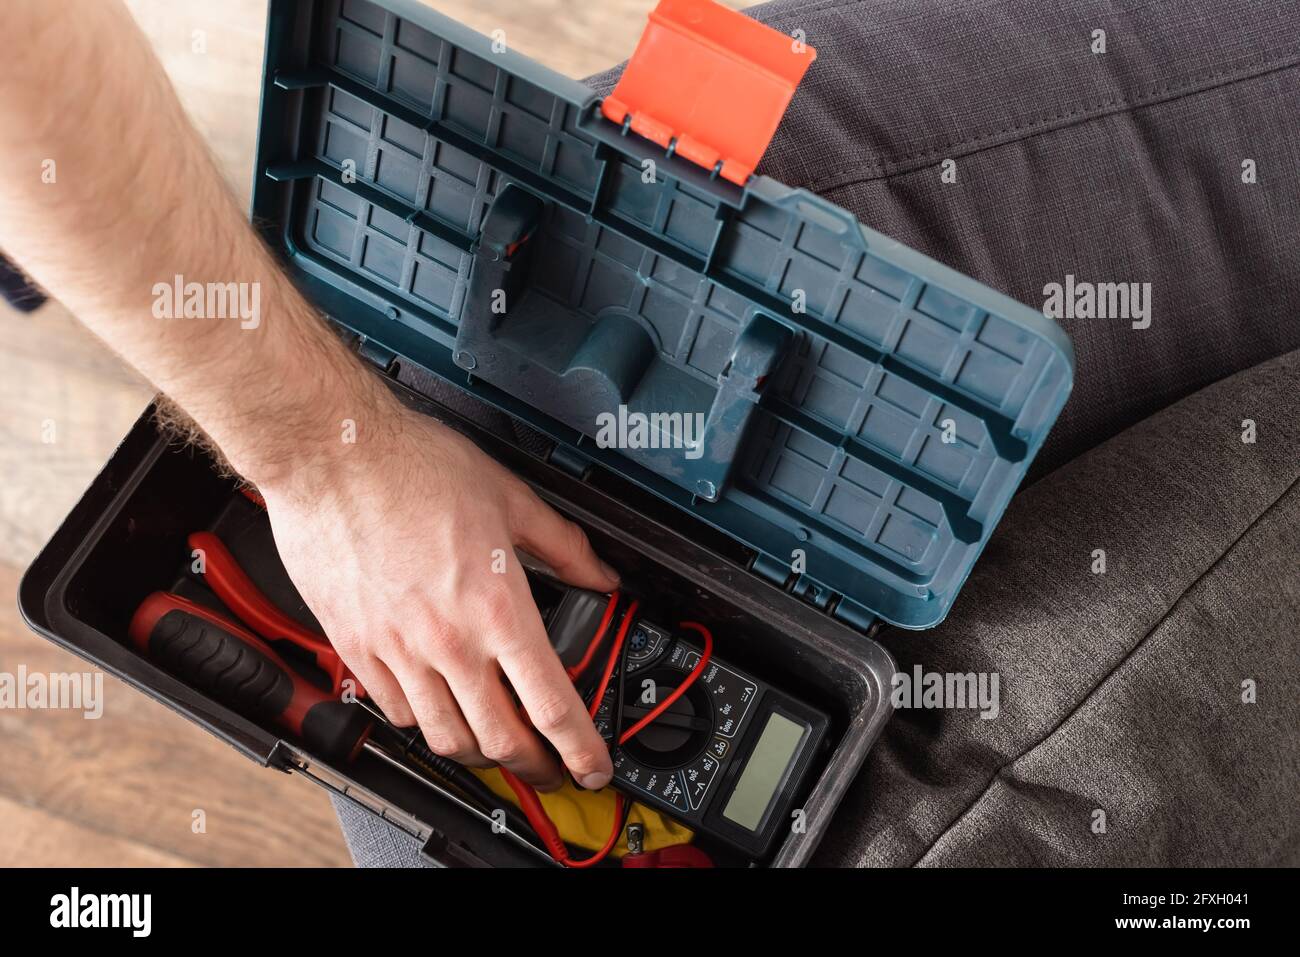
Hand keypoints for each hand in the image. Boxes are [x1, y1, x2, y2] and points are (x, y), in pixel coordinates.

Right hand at [258, 399, 618, 791]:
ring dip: (479, 756)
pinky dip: (424, 725)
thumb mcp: (512, 499)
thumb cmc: (414, 467)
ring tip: (496, 748)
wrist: (332, 454)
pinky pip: (395, 711)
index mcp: (497, 609)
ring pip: (444, 738)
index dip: (580, 749)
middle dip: (535, 767)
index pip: (551, 705)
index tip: (592, 767)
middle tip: (550, 768)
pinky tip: (438, 712)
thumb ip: (564, 547)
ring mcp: (396, 651)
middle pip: (500, 740)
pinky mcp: (355, 647)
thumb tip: (600, 575)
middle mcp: (448, 641)